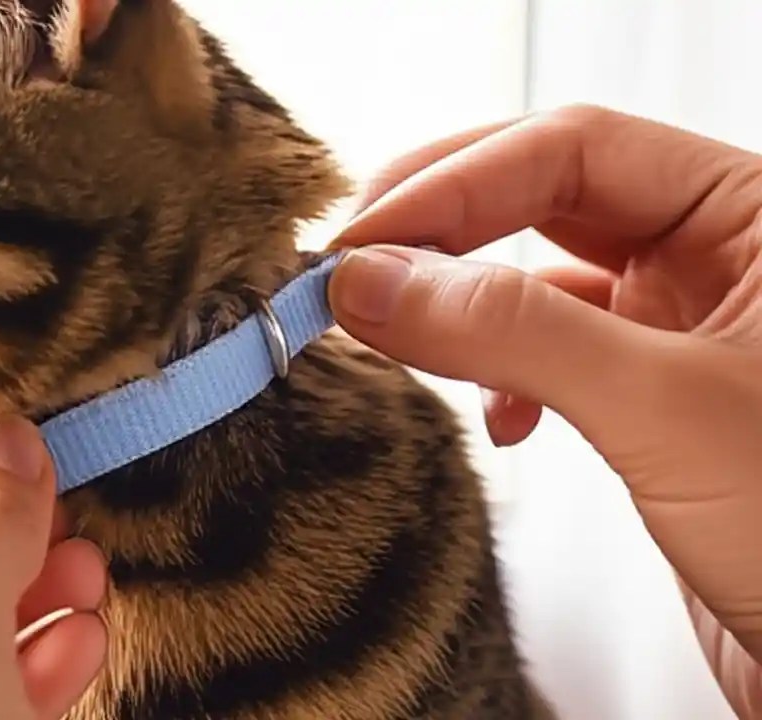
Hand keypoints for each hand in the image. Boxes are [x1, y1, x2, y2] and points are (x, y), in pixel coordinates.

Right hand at [327, 104, 761, 716]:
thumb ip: (512, 332)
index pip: (574, 150)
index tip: (364, 241)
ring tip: (396, 329)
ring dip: (459, 303)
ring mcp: (683, 325)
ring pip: (536, 274)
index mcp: (754, 213)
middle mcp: (718, 255)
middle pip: (545, 193)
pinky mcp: (652, 396)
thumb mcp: (661, 408)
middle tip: (356, 263)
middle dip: (443, 228)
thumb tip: (377, 280)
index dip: (455, 185)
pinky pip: (546, 350)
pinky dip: (496, 374)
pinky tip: (493, 416)